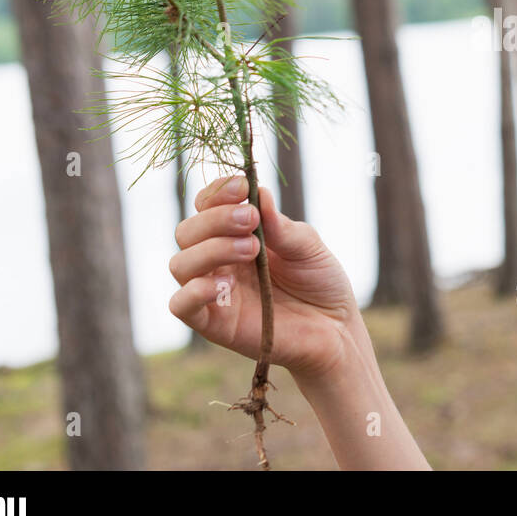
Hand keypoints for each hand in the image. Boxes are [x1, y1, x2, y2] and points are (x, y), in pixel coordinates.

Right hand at [169, 174, 360, 382]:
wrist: (336, 329)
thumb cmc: (320, 282)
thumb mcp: (308, 247)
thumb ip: (281, 226)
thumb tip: (259, 193)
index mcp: (235, 235)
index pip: (206, 206)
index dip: (218, 193)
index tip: (243, 186)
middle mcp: (218, 261)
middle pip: (187, 232)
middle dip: (215, 219)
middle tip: (251, 220)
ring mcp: (213, 292)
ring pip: (180, 264)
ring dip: (211, 249)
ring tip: (252, 249)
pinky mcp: (214, 324)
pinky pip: (181, 306)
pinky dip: (195, 291)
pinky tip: (226, 285)